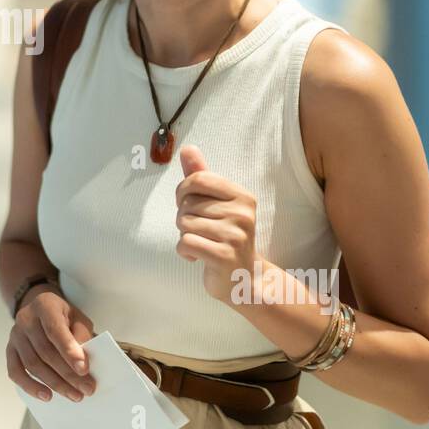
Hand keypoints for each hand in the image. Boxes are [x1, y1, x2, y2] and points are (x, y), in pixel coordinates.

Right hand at [6, 288, 97, 402]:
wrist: (41, 311)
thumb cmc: (64, 317)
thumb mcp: (78, 318)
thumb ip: (82, 336)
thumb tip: (83, 363)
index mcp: (44, 305)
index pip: (55, 330)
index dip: (69, 351)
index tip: (84, 370)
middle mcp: (26, 319)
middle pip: (45, 351)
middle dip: (68, 374)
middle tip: (86, 389)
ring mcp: (15, 335)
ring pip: (32, 365)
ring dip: (55, 384)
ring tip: (74, 395)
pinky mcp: (10, 350)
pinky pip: (16, 372)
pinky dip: (30, 386)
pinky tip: (46, 396)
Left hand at [174, 144, 260, 303]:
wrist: (245, 279)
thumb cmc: (225, 237)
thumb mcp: (216, 204)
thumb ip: (202, 176)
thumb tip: (187, 148)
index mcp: (242, 196)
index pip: (197, 180)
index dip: (183, 192)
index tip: (187, 205)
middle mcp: (243, 214)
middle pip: (187, 204)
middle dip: (184, 218)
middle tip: (201, 231)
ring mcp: (235, 236)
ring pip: (184, 224)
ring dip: (184, 235)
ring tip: (202, 243)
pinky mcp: (224, 256)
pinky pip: (185, 243)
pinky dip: (184, 251)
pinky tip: (197, 257)